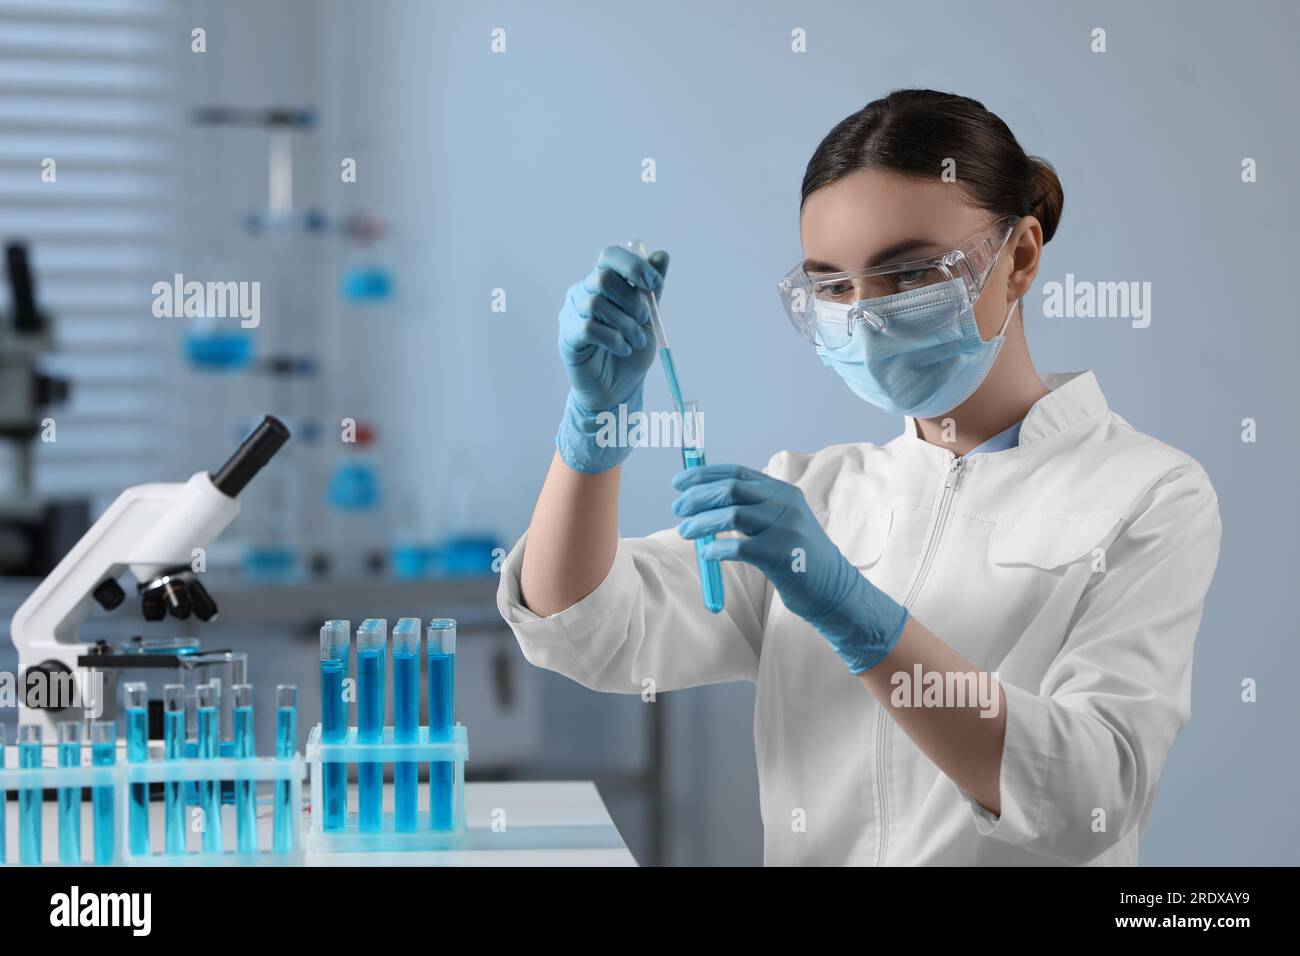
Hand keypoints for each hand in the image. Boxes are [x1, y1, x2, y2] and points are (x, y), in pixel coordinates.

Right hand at [555, 246, 667, 472]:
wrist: (617, 389)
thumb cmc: (630, 350)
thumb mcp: (648, 317)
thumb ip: (652, 288)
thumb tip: (662, 255)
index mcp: (602, 282)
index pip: (610, 256)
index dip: (633, 266)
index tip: (654, 285)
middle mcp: (583, 292)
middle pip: (604, 278)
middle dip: (632, 301)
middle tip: (644, 321)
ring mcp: (572, 313)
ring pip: (597, 304)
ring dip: (626, 325)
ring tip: (635, 342)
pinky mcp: (567, 336)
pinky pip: (589, 328)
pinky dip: (613, 339)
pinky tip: (622, 350)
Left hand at [672, 463, 907, 672]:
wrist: (834, 589)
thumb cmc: (797, 557)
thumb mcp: (780, 523)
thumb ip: (751, 509)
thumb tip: (703, 502)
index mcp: (783, 491)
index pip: (737, 473)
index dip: (704, 475)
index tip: (679, 483)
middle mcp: (786, 504)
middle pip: (731, 489)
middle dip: (698, 496)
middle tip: (678, 509)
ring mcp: (786, 528)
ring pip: (732, 515)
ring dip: (702, 522)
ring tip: (686, 531)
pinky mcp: (782, 555)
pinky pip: (739, 547)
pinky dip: (717, 549)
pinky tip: (707, 554)